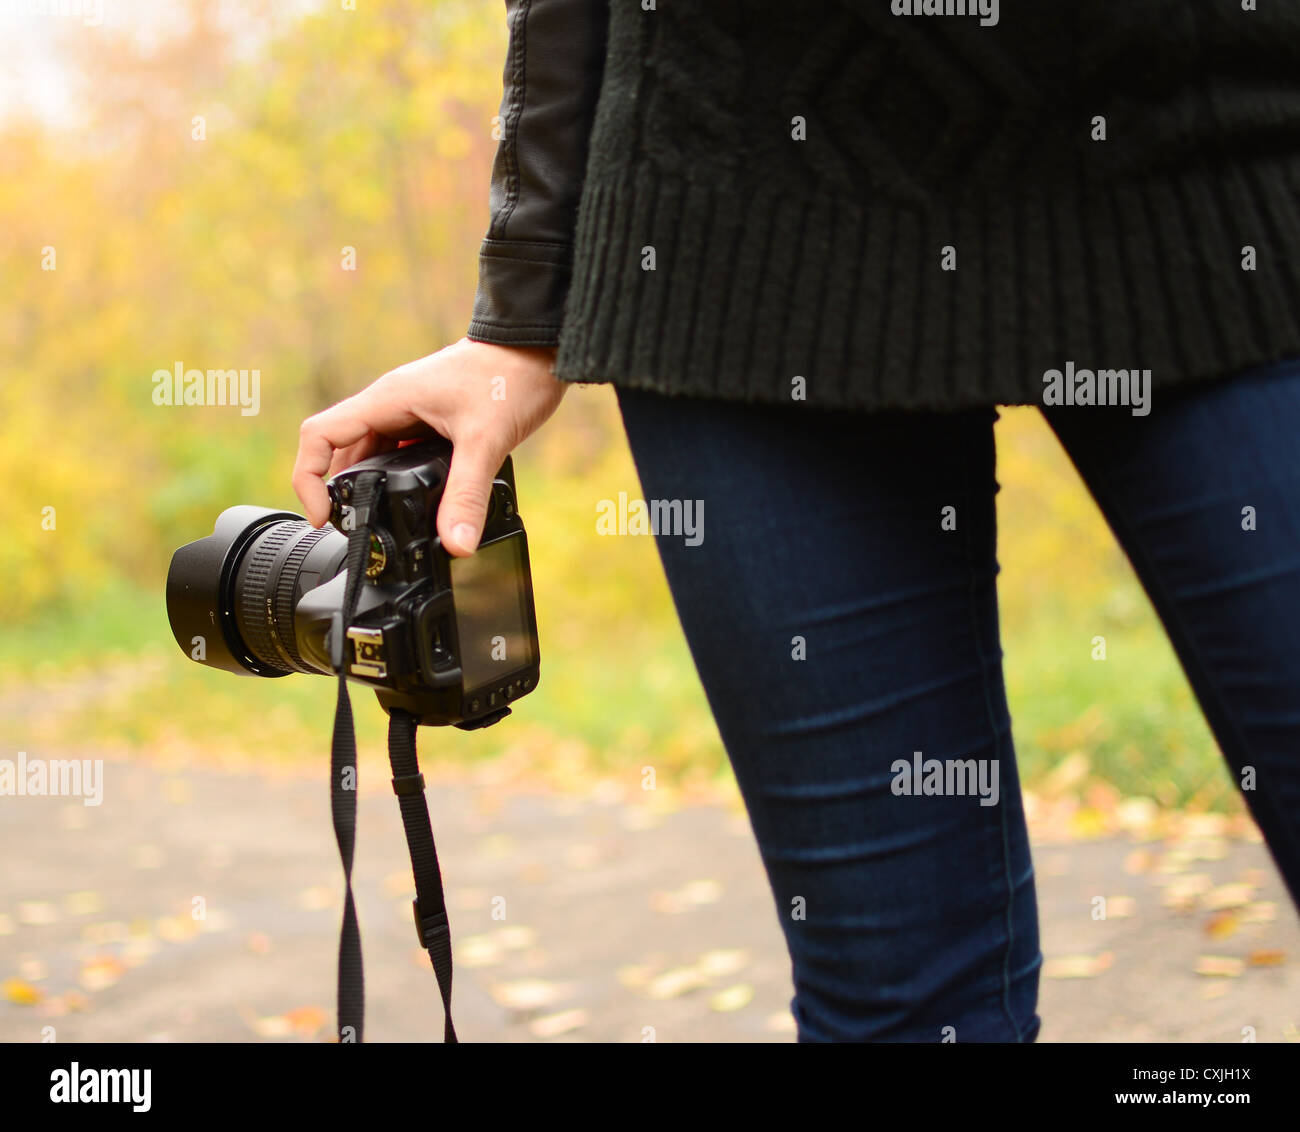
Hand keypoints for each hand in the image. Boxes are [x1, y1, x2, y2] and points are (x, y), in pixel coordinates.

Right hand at [292, 337, 565, 555]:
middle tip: (360, 531)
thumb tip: (456, 544)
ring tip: (386, 524)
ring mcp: (408, 413)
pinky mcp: (429, 422)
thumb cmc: (508, 377)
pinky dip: (402, 481)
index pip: (318, 435)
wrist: (536, 350)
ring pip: (373, 456)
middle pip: (342, 453)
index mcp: (386, 401)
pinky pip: (401, 455)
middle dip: (344, 493)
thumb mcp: (485, 441)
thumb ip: (467, 494)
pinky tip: (421, 505)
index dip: (309, 478)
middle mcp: (390, 406)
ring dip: (374, 488)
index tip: (323, 516)